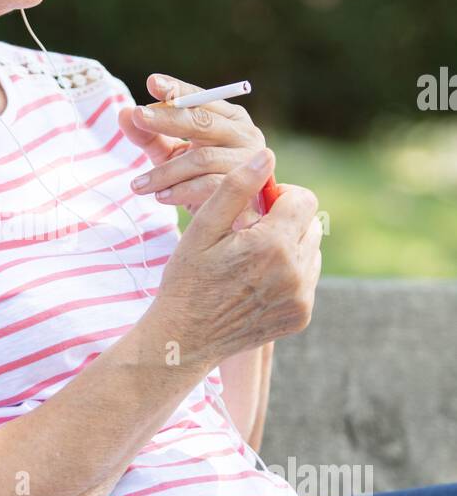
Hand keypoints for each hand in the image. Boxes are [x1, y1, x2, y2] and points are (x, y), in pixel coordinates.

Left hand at [118, 73, 266, 227]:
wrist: (230, 217)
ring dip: (166, 171)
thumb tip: (123, 113)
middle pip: (203, 122)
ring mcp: (249, 161)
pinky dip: (181, 191)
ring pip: (202, 158)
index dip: (177, 90)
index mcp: (229, 117)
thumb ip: (150, 135)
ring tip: (137, 184)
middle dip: (167, 118)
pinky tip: (160, 196)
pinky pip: (210, 186)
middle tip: (137, 116)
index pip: (201, 98)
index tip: (152, 83)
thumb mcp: (171, 154)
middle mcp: (244, 133)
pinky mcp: (248, 190)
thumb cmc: (199, 178)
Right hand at [154, 149, 322, 369]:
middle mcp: (295, 273)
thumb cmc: (187, 279)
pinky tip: (256, 284)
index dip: (281, 196)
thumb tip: (266, 155)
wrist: (185, 339)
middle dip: (285, 221)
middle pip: (311, 224)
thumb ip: (236, 189)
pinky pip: (307, 280)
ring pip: (311, 251)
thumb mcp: (202, 229)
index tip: (257, 207)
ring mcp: (301, 298)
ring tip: (251, 261)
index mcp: (272, 245)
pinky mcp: (301, 316)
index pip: (304, 199)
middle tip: (249, 235)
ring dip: (288, 247)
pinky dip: (288, 275)